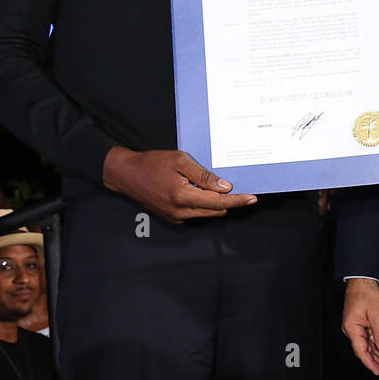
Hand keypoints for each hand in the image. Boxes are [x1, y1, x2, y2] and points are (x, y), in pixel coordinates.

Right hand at [102, 147, 256, 223]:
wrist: (126, 174)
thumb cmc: (151, 163)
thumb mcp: (180, 161)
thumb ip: (203, 176)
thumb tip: (224, 187)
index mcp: (182, 196)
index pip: (218, 202)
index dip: (237, 200)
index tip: (252, 198)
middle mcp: (179, 212)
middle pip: (215, 211)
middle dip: (229, 201)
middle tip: (242, 189)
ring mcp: (175, 218)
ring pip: (206, 214)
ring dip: (216, 203)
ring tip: (220, 187)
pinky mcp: (172, 218)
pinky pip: (196, 214)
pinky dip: (204, 205)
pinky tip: (203, 191)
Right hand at [341, 278, 378, 377]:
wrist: (363, 280)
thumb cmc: (367, 294)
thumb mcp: (376, 313)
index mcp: (352, 328)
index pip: (361, 350)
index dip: (370, 363)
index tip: (378, 372)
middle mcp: (352, 330)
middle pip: (364, 351)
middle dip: (376, 363)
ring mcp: (356, 327)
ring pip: (368, 346)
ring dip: (378, 356)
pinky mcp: (362, 324)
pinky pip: (369, 339)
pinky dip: (377, 346)